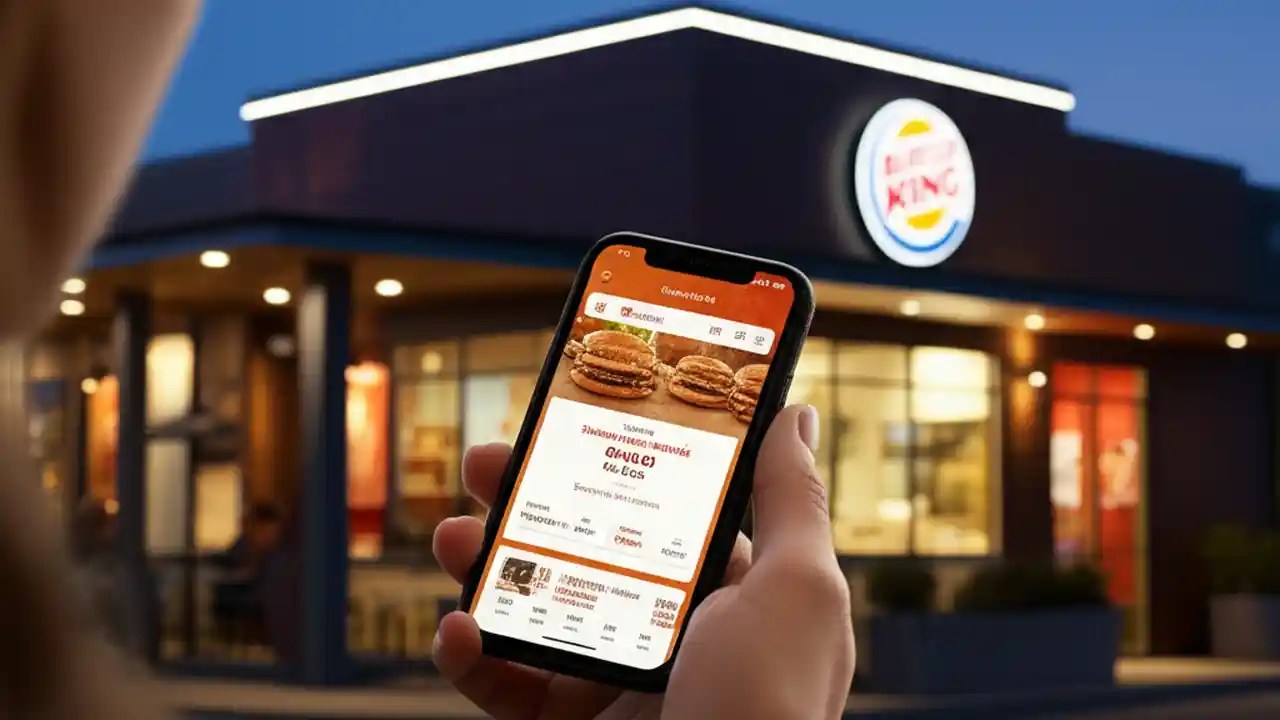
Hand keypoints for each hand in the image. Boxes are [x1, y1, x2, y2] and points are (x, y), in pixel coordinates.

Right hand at [431, 405, 854, 719]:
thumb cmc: (772, 709)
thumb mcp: (797, 591)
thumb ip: (791, 503)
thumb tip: (791, 417)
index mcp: (730, 595)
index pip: (665, 513)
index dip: (614, 463)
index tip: (567, 422)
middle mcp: (673, 636)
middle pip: (587, 550)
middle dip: (530, 503)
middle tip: (485, 465)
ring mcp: (616, 687)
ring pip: (536, 611)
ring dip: (485, 569)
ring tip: (454, 538)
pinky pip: (506, 686)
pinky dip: (471, 657)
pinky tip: (456, 630)